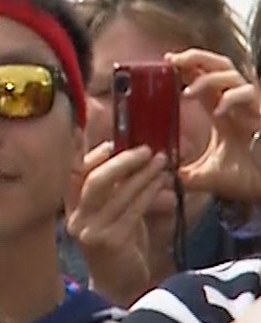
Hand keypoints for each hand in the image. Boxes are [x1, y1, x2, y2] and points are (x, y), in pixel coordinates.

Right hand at [66, 142, 164, 305]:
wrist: (119, 286)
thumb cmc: (119, 247)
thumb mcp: (111, 215)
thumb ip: (112, 192)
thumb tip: (126, 156)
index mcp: (71, 211)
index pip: (73, 175)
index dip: (91, 156)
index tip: (113, 144)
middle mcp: (76, 221)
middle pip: (94, 180)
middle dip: (122, 161)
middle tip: (146, 150)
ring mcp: (91, 232)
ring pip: (117, 193)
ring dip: (143, 174)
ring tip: (161, 162)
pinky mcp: (110, 242)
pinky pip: (133, 209)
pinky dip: (149, 192)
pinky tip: (162, 183)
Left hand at [168, 48, 260, 201]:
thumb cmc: (246, 176)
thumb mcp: (206, 174)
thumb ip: (183, 172)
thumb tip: (160, 176)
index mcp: (220, 109)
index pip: (201, 78)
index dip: (184, 68)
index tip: (163, 66)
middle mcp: (234, 102)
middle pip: (216, 65)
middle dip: (193, 58)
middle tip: (171, 61)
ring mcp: (249, 105)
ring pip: (230, 73)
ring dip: (207, 77)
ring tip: (187, 92)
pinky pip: (248, 93)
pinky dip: (231, 97)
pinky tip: (219, 110)